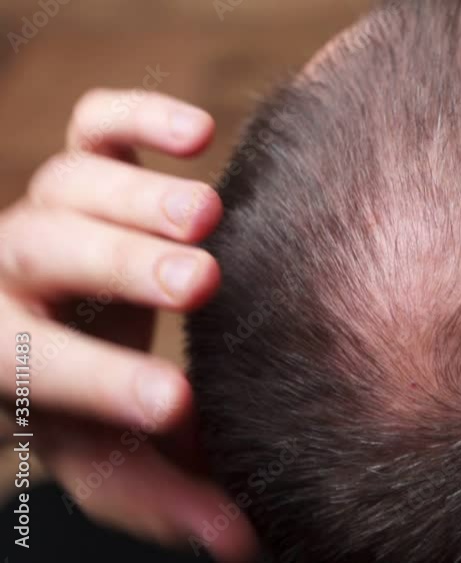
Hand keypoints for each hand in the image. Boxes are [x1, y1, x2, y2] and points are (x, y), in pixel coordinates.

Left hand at [1, 90, 256, 560]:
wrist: (56, 321)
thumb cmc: (87, 403)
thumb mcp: (111, 462)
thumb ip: (165, 500)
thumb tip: (237, 548)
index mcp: (11, 356)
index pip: (40, 366)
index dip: (103, 383)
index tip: (178, 404)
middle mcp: (21, 273)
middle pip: (48, 251)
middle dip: (122, 265)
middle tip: (202, 281)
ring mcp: (53, 210)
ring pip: (72, 179)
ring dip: (140, 195)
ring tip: (209, 215)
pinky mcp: (88, 166)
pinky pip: (98, 124)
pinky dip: (140, 116)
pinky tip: (199, 135)